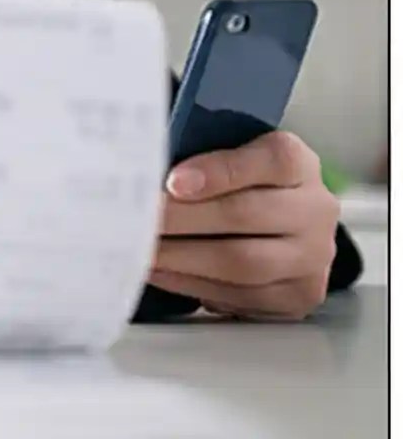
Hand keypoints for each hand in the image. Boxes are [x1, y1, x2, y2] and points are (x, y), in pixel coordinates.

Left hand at [152, 131, 338, 319]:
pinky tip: (159, 273)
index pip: (270, 160)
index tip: (172, 181)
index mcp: (297, 163)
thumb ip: (198, 153)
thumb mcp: (228, 154)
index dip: (218, 172)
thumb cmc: (238, 184)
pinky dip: (191, 284)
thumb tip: (142, 163)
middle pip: (246, 214)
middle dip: (181, 219)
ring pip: (244, 263)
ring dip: (181, 258)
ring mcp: (312, 257)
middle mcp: (313, 209)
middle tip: (136, 220)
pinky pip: (241, 296)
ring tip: (138, 250)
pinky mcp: (298, 296)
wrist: (280, 223)